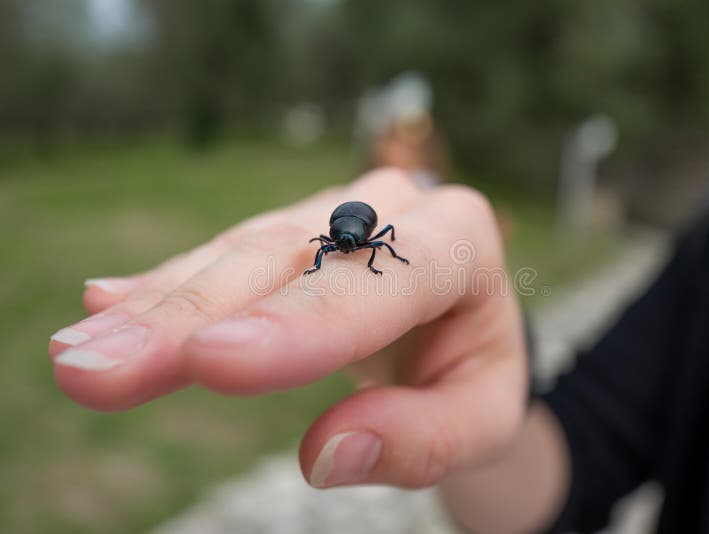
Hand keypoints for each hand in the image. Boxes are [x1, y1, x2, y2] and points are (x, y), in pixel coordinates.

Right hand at [49, 168, 527, 488]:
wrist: (465, 326)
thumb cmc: (472, 373)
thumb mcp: (481, 419)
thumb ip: (422, 436)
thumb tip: (326, 452)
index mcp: (461, 243)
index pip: (379, 279)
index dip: (299, 321)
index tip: (214, 361)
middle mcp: (392, 208)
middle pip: (287, 258)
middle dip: (192, 317)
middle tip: (98, 367)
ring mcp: (335, 212)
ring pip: (241, 253)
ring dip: (159, 308)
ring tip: (83, 354)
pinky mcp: (292, 233)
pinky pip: (225, 257)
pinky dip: (168, 289)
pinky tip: (109, 304)